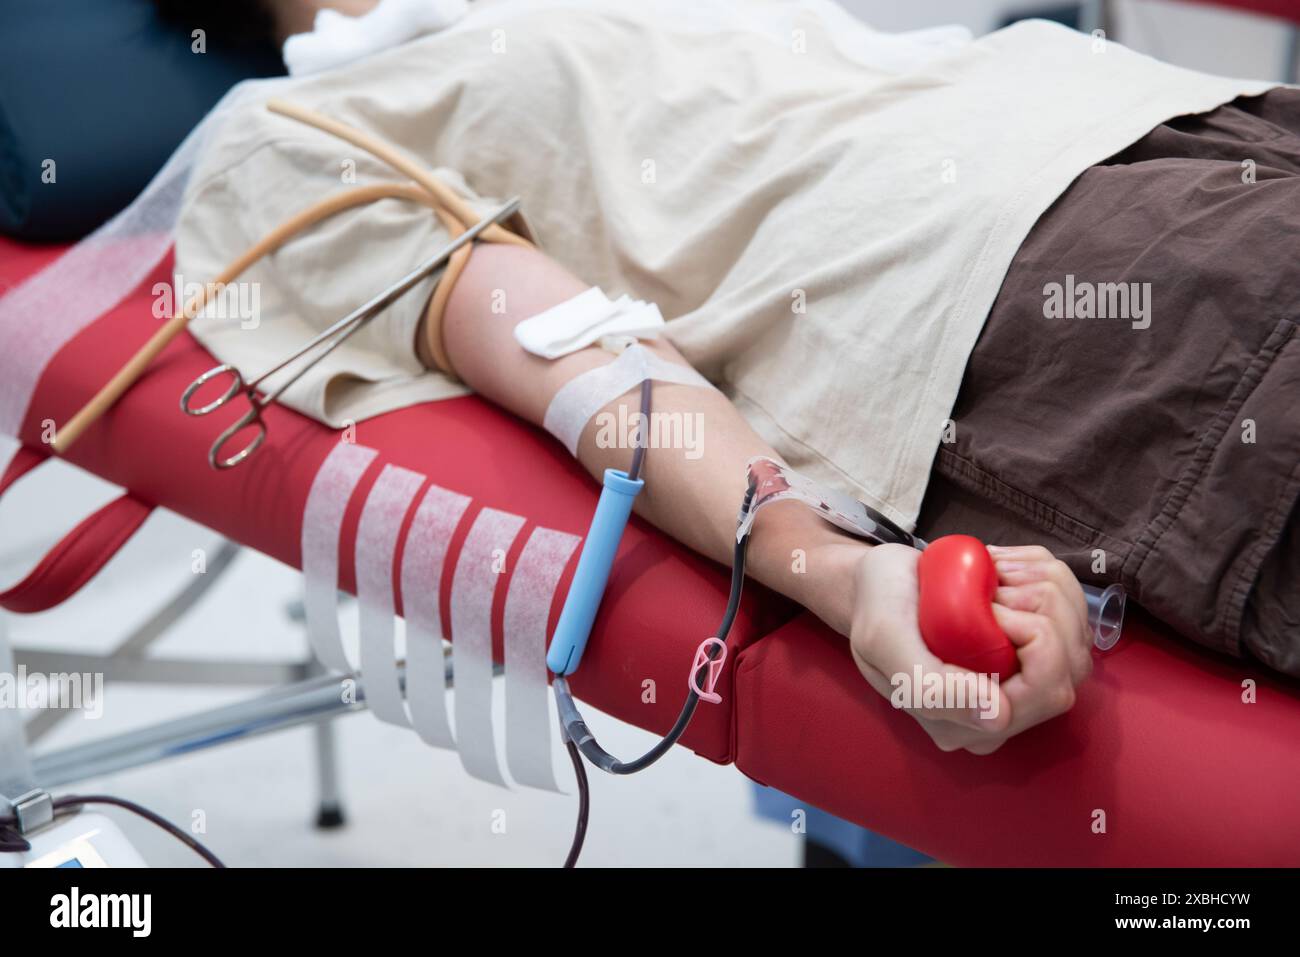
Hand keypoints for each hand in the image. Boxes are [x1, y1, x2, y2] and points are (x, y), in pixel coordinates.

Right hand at [848, 543, 1090, 754]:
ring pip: (1078, 641)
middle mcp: (999, 717)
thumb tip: (998, 718)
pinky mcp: (1033, 654)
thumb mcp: (886, 641)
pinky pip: (1073, 619)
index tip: (991, 603)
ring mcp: (1020, 685)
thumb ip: (931, 687)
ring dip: (1048, 589)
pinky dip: (1048, 581)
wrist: (878, 580)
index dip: (1037, 637)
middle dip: (1047, 608)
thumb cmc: (877, 606)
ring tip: (997, 575)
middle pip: (1070, 667)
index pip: (1045, 691)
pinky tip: (1008, 574)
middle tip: (994, 583)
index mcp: (964, 726)